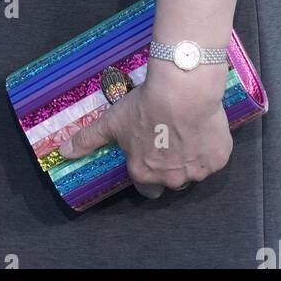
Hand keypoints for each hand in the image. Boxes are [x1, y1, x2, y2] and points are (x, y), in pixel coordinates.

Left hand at [57, 61, 231, 197]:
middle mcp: (171, 180)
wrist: (181, 92)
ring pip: (194, 170)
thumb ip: (87, 140)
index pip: (145, 188)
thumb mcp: (111, 122)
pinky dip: (209, 145)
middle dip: (168, 166)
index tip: (148, 151)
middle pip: (170, 181)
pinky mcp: (219, 159)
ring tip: (184, 128)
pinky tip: (201, 126)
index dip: (145, 170)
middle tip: (166, 139)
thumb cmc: (143, 107)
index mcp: (143, 174)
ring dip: (189, 156)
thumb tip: (62, 152)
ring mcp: (198, 172)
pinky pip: (214, 157)